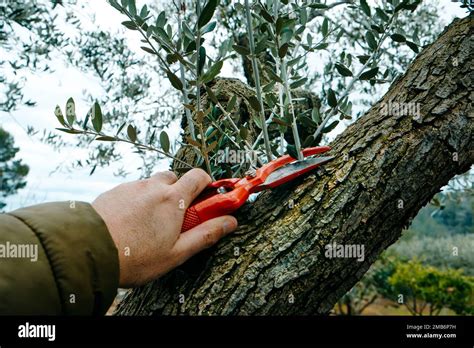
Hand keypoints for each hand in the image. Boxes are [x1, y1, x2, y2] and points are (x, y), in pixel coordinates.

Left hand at [92, 169, 237, 286]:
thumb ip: (206, 234)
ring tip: (149, 223)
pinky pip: (133, 191)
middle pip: (174, 177)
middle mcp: (153, 186)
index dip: (206, 184)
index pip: (198, 176)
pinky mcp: (114, 191)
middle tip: (176, 215)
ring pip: (152, 184)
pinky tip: (130, 222)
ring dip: (157, 196)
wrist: (88, 251)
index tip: (208, 198)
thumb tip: (231, 222)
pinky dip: (138, 201)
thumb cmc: (135, 256)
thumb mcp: (177, 252)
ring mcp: (132, 187)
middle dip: (180, 191)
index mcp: (173, 199)